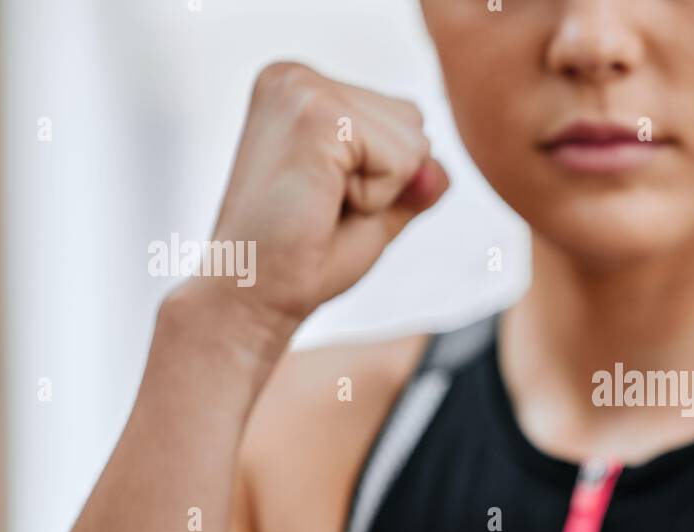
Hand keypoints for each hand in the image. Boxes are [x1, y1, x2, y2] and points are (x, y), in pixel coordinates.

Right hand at [183, 62, 448, 327]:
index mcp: (302, 87)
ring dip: (382, 192)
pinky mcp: (316, 114)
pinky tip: (323, 205)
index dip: (386, 177)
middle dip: (387, 181)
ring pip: (413, 139)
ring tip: (320, 205)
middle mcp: (296, 75)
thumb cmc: (303, 257)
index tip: (325, 199)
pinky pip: (402, 159)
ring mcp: (303, 89)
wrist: (253, 294)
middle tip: (322, 206)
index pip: (403, 116)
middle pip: (413, 119)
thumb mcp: (375, 211)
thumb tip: (440, 169)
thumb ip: (414, 182)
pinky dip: (376, 198)